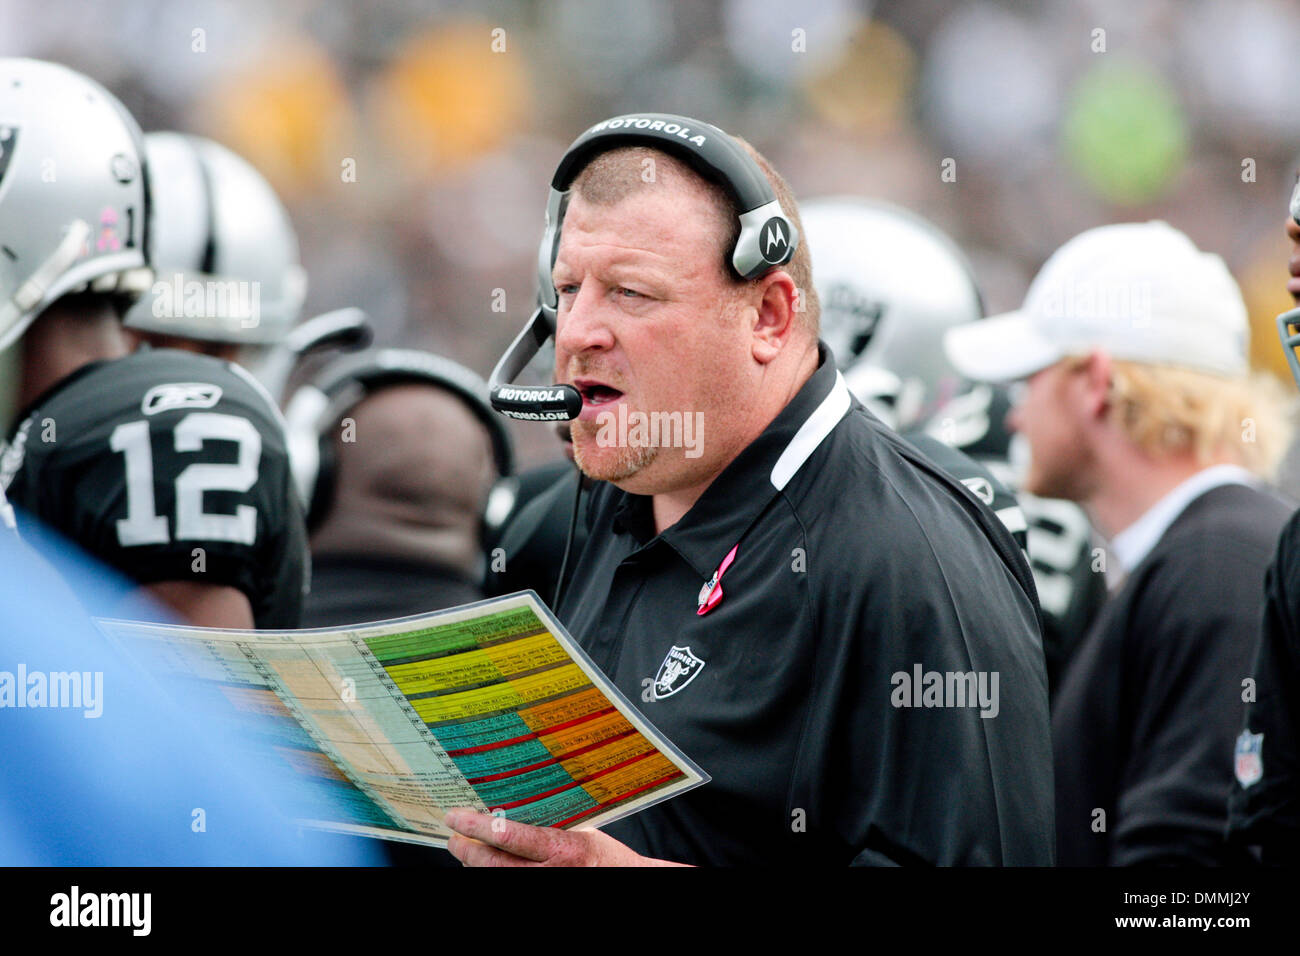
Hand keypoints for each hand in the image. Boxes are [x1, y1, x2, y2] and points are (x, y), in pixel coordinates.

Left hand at [443, 808, 685, 866]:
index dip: (477, 827)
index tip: (457, 816)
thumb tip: (519, 806)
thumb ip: (552, 824)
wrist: (628, 880)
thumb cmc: (608, 856)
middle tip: (451, 836)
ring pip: (496, 879)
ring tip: (464, 849)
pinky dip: (493, 875)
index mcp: (562, 848)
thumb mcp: (583, 830)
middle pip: (494, 865)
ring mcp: (544, 886)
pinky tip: (485, 866)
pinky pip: (508, 884)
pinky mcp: (539, 894)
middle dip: (467, 849)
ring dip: (475, 865)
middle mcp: (549, 873)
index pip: (509, 836)